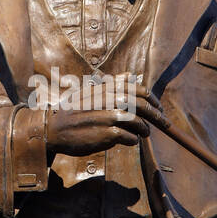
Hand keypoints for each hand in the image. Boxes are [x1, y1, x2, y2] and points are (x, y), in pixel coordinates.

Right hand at [44, 86, 165, 156]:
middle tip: (162, 123)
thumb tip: (131, 76)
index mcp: (106, 89)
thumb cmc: (73, 112)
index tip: (159, 107)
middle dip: (157, 115)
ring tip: (143, 133)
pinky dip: (133, 140)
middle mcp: (109, 101)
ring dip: (145, 129)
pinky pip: (130, 138)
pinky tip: (130, 141)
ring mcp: (108, 117)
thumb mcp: (89, 92)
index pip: (139, 89)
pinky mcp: (107, 134)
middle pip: (142, 106)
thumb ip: (110, 84)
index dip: (153, 99)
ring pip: (138, 122)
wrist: (54, 129)